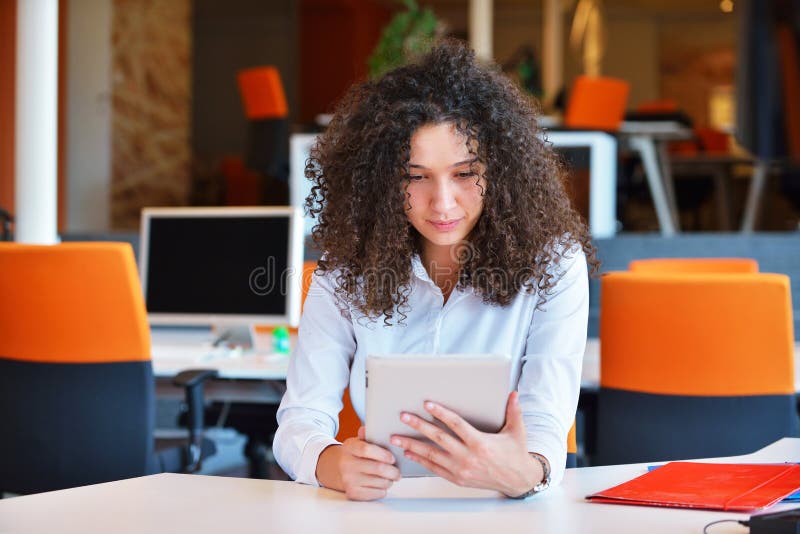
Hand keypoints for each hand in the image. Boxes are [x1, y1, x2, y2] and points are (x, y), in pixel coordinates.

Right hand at [316, 426, 400, 500]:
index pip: (367, 450)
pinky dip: (383, 490)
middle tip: (398, 472)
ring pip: (379, 482)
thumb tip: (366, 429)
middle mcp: (347, 464)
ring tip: (390, 478)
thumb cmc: (354, 454)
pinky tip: (381, 485)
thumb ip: (366, 435)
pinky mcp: (352, 493)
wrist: (336, 470)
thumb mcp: (357, 441)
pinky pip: (376, 494)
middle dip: (393, 471)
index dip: (383, 455)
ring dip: (389, 481)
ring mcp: (348, 480)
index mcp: (349, 448)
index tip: (393, 458)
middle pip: (378, 468)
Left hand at [390, 391, 542, 496]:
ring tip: (396, 437)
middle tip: (404, 416)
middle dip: (418, 426)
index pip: (456, 424)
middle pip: (438, 438)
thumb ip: (514, 411)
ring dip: (412, 445)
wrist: (517, 481)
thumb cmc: (515, 454)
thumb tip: (513, 393)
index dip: (441, 413)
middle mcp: (468, 457)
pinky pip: (434, 468)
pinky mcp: (457, 479)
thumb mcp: (517, 432)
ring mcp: (461, 470)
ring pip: (431, 455)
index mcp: (481, 443)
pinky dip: (420, 460)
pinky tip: (408, 452)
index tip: (427, 404)